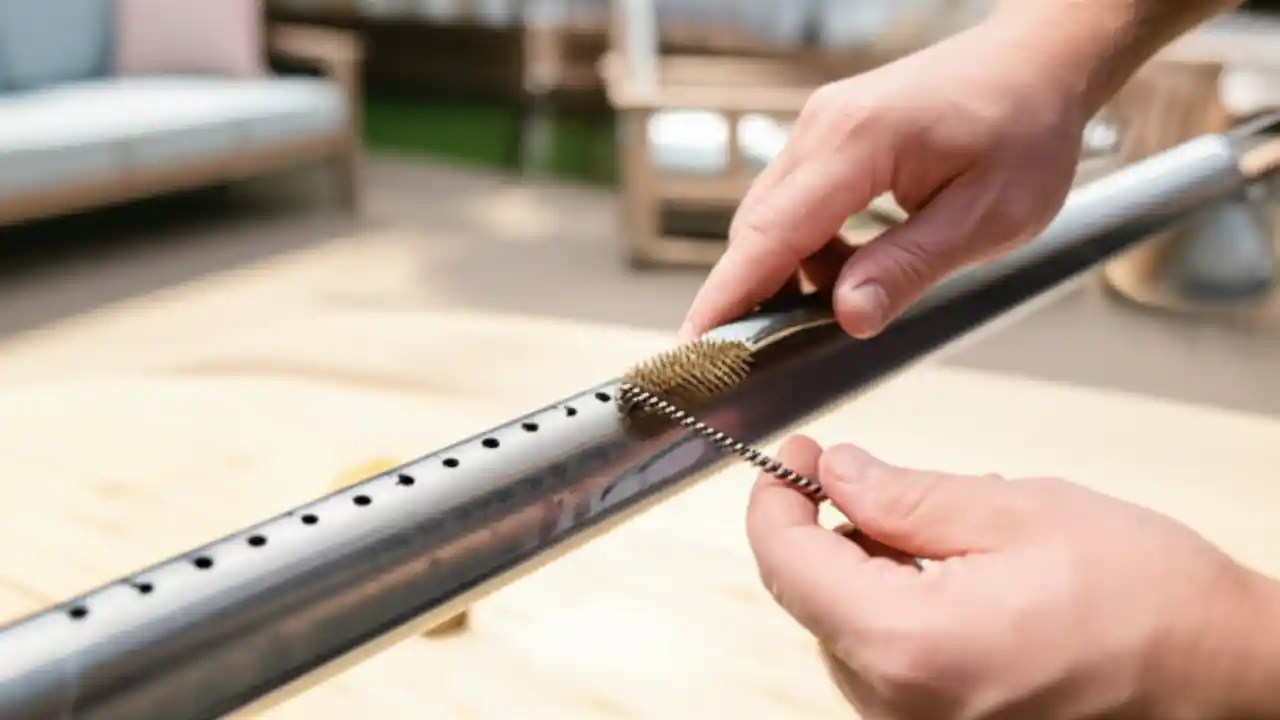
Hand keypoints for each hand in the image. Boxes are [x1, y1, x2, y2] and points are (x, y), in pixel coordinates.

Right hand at [680, 17, 1088, 340]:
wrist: (1040, 60)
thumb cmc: (1026, 127)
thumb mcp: (988, 216)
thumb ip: (909, 267)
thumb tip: (847, 316)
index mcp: (857, 142)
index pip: (770, 234)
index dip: (727, 297)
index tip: (693, 347)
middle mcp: (823, 127)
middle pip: (757, 229)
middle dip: (750, 296)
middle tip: (753, 359)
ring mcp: (821, 127)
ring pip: (773, 219)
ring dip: (791, 272)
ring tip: (840, 307)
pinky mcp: (829, 135)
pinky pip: (796, 203)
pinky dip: (810, 248)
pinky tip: (853, 270)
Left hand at [747, 437, 1279, 718]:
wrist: (1228, 677)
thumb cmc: (1149, 602)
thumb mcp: (1018, 512)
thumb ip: (906, 495)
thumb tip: (835, 473)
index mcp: (910, 646)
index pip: (785, 564)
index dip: (774, 499)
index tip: (793, 457)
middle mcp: (900, 708)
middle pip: (813, 598)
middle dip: (833, 530)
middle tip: (880, 481)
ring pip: (849, 629)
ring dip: (874, 571)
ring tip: (956, 537)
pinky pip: (890, 664)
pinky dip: (904, 611)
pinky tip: (965, 581)